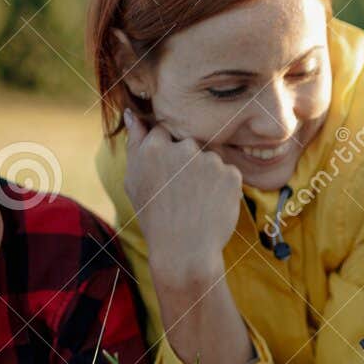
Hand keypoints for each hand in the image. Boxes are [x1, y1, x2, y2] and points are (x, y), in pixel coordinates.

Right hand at [122, 108, 243, 279]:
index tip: (168, 175)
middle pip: (189, 143)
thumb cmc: (154, 217)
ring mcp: (209, 160)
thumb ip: (135, 143)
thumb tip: (132, 112)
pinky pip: (228, 173)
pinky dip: (222, 187)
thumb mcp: (134, 180)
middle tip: (182, 193)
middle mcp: (183, 148)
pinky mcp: (231, 174)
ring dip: (206, 174)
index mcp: (154, 147)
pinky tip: (210, 205)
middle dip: (187, 162)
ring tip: (195, 202)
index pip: (165, 132)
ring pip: (210, 158)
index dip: (167, 153)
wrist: (184, 251)